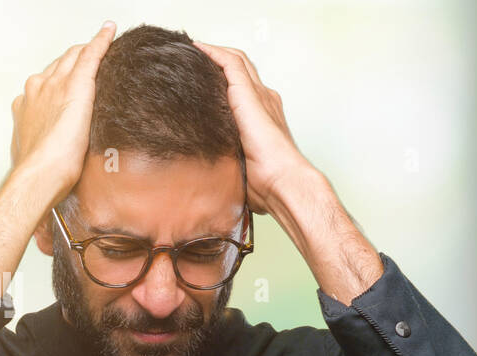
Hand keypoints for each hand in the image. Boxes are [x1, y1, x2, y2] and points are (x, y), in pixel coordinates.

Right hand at [10, 21, 116, 204]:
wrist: (39, 174)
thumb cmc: (39, 172)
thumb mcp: (37, 153)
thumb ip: (45, 143)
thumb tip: (56, 154)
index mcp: (27, 103)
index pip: (47, 82)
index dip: (61, 79)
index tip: (70, 83)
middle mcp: (37, 88)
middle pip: (60, 64)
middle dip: (75, 60)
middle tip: (93, 59)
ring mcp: (54, 85)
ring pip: (74, 56)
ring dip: (88, 50)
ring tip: (104, 45)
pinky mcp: (75, 86)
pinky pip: (91, 55)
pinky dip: (101, 41)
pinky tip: (110, 31)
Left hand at [192, 39, 313, 213]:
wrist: (284, 183)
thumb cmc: (269, 185)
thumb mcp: (243, 169)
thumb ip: (231, 162)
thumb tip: (211, 178)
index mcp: (265, 118)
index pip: (245, 89)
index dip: (225, 79)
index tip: (203, 78)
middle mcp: (266, 101)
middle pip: (242, 69)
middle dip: (219, 60)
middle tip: (194, 59)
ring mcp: (260, 96)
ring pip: (237, 61)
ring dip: (215, 53)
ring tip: (193, 51)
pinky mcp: (250, 95)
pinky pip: (231, 63)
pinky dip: (214, 53)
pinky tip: (197, 49)